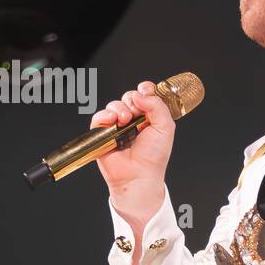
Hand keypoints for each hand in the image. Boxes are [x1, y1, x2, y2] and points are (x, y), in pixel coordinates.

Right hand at [90, 80, 173, 220]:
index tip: (145, 89)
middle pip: (129, 97)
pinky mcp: (102, 133)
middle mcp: (133, 120)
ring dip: (120, 108)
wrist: (139, 175)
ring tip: (125, 121)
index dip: (144, 89)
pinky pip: (99, 116)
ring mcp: (117, 126)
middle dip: (132, 100)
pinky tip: (113, 122)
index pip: (145, 95)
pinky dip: (105, 115)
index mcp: (149, 117)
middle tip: (136, 113)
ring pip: (114, 104)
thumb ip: (157, 106)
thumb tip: (141, 93)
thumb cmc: (154, 156)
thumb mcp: (165, 127)